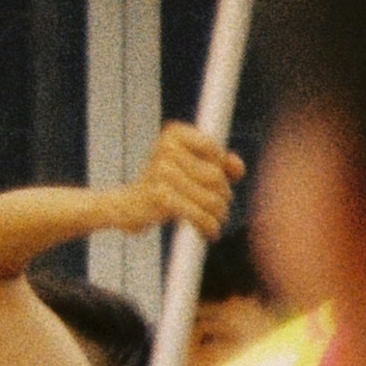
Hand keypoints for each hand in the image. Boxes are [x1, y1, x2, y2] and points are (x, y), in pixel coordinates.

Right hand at [119, 120, 243, 240]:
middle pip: (216, 176)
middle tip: (217, 207)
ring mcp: (161, 171)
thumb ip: (221, 163)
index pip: (214, 150)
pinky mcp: (160, 196)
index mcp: (174, 134)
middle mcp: (166, 148)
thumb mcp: (194, 168)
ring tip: (214, 219)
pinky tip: (209, 231)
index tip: (212, 182)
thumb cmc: (166, 184)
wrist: (129, 205)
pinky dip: (207, 225)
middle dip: (222, 195)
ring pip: (212, 198)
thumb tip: (236, 167)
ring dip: (218, 214)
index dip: (220, 168)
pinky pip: (198, 214)